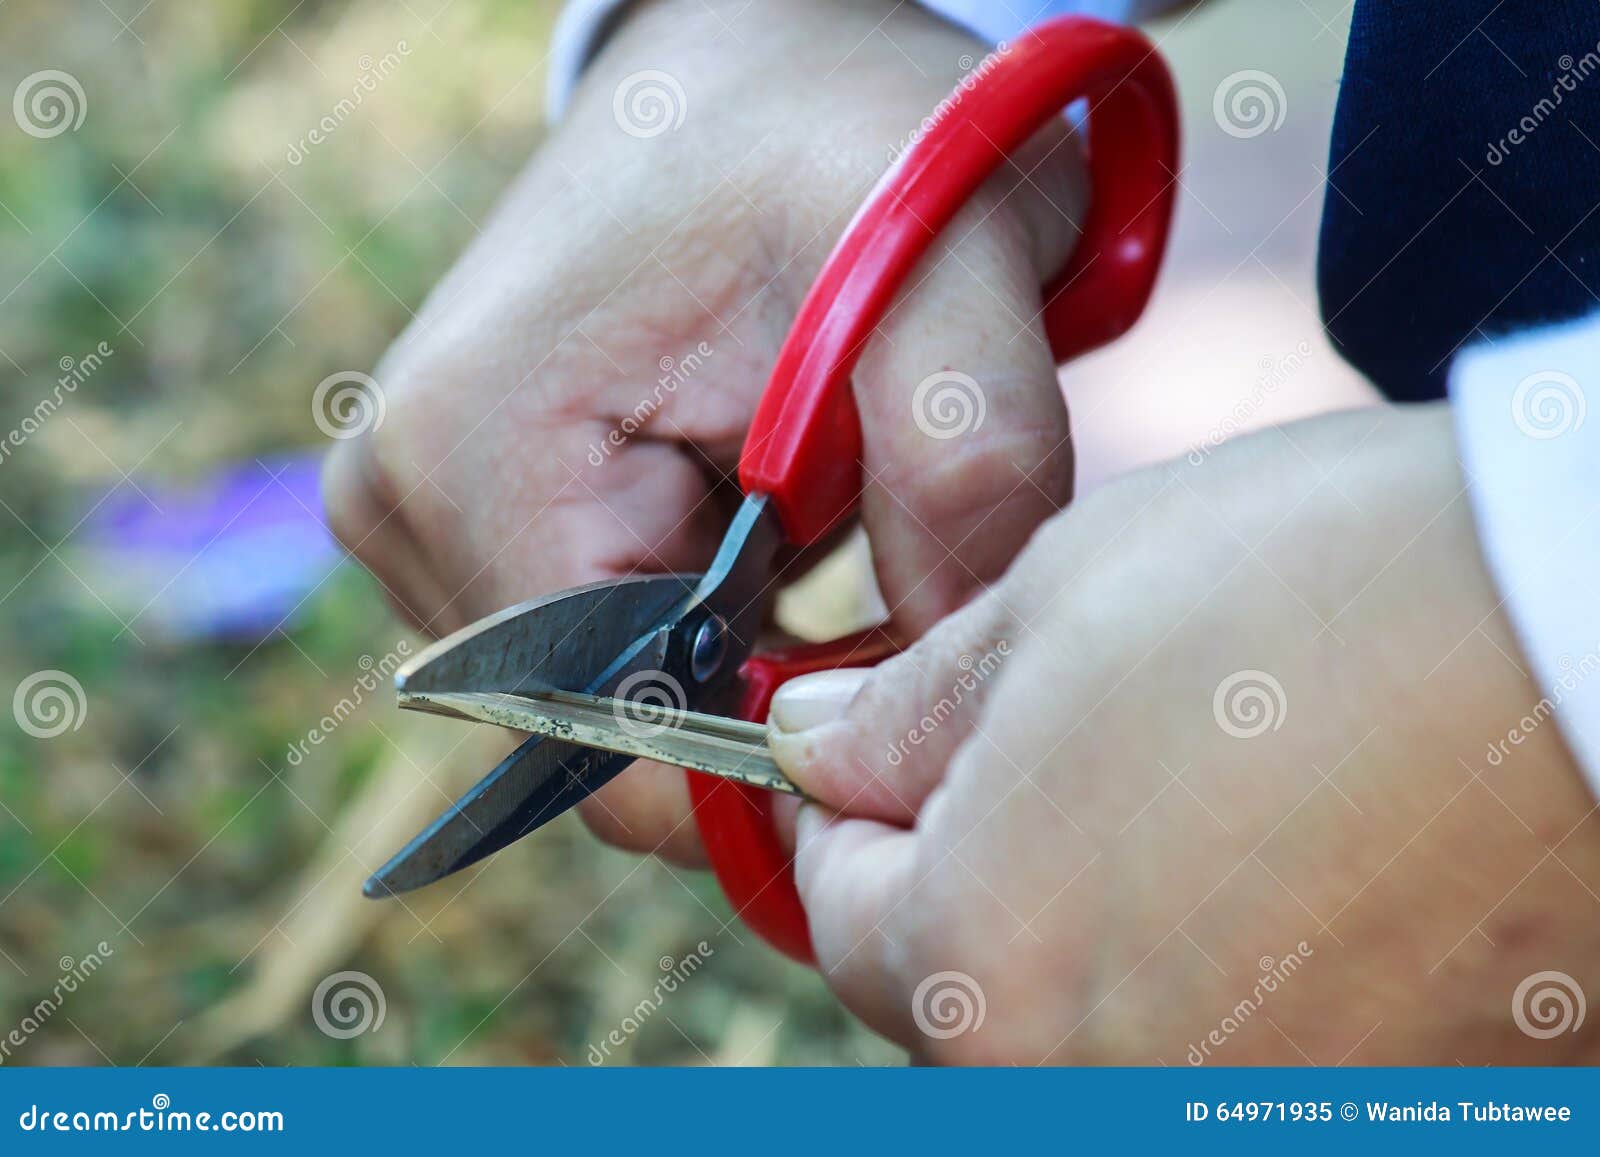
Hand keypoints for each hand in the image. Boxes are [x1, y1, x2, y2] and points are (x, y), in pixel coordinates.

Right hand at [322, 0, 1085, 861]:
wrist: (750, 55)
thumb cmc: (833, 132)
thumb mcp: (943, 254)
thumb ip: (970, 457)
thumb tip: (941, 662)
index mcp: (474, 453)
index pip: (618, 752)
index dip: (780, 767)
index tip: (909, 705)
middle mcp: (404, 501)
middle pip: (618, 737)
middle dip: (777, 695)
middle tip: (900, 578)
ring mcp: (423, 511)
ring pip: (619, 699)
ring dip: (749, 651)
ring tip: (834, 514)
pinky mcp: (467, 512)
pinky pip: (605, 645)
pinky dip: (713, 624)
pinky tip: (776, 523)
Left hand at [772, 404, 1599, 1063]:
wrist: (1597, 644)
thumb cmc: (1324, 600)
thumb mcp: (1054, 604)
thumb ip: (904, 713)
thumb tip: (821, 747)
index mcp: (978, 975)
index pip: (838, 909)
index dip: (849, 808)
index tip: (875, 745)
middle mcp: (1090, 1095)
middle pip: (961, 988)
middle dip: (972, 866)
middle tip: (1044, 744)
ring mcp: (1238, 1116)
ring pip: (1095, 1022)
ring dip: (1102, 917)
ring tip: (1197, 783)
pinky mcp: (1379, 1106)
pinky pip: (1237, 1043)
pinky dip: (1230, 963)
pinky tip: (1296, 857)